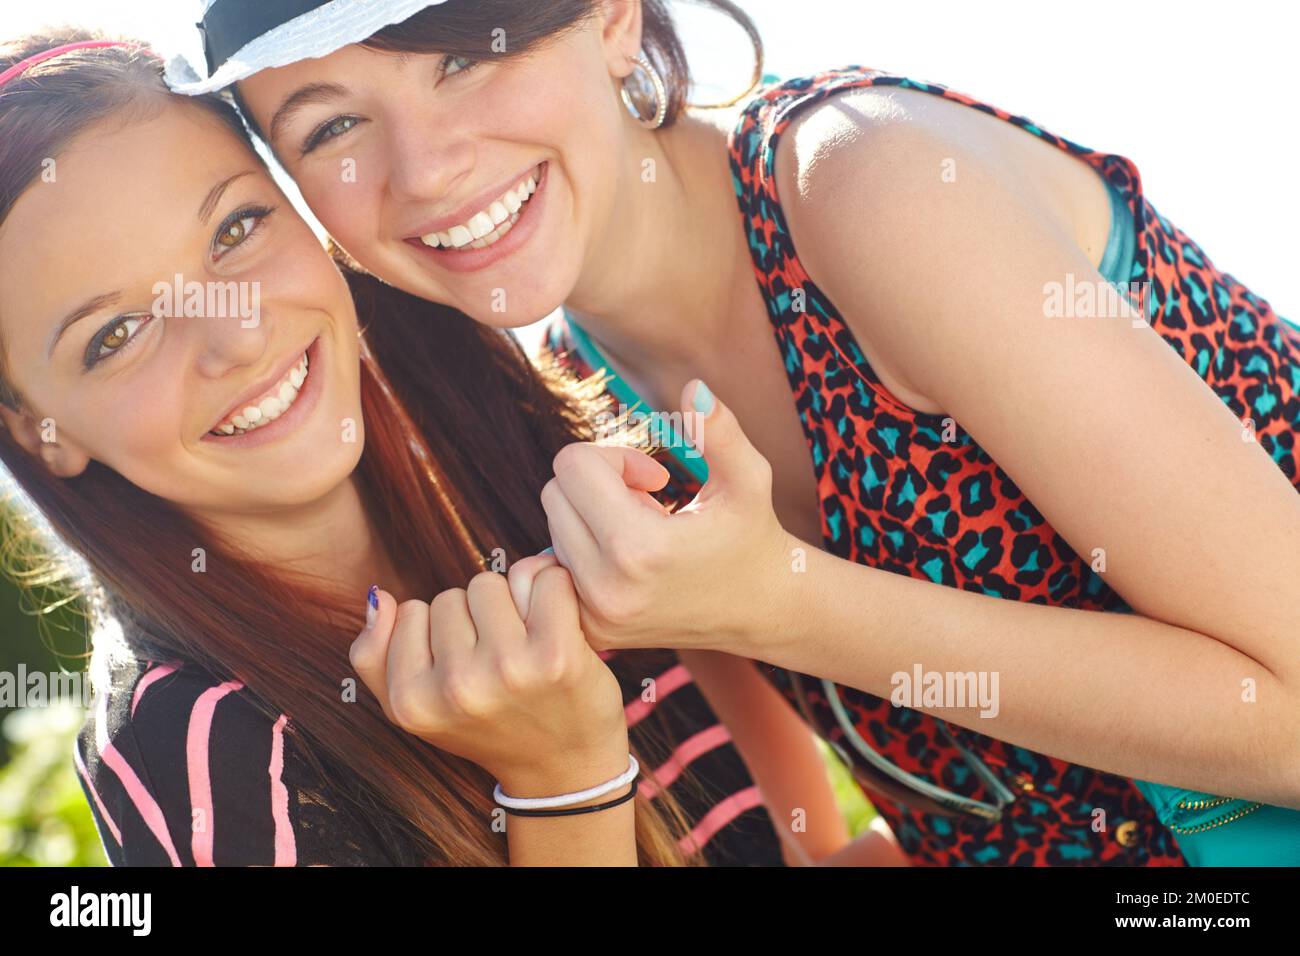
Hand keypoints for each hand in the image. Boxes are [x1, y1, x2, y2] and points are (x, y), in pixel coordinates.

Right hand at [349, 560, 629, 794]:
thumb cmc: (489, 728)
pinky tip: (559, 621)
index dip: (438, 630)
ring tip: (524, 641)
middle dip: (473, 618)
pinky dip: (554, 589)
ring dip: (510, 602)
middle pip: (452, 596)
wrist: (564, 766)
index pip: (408, 611)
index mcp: (412, 702)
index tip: (462, 662)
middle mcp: (456, 685)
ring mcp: (507, 667)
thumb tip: (378, 597)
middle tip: (496, 658)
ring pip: (491, 583)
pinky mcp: (557, 653)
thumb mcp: (417, 710)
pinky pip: (546, 578)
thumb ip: (376, 657)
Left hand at [540, 379, 791, 654]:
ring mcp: (593, 615)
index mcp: (638, 548)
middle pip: (554, 493)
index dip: (614, 457)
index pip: (572, 465)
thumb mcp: (749, 479)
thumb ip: (720, 432)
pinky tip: (626, 561)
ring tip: (643, 532)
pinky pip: (552, 566)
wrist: (761, 610)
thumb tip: (694, 387)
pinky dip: (581, 550)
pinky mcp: (589, 629)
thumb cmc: (754, 534)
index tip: (656, 478)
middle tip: (648, 501)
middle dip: (597, 484)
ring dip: (591, 517)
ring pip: (552, 528)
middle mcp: (605, 588)